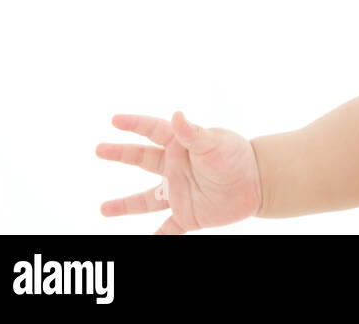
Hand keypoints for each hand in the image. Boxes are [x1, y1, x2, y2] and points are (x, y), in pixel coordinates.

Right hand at [96, 111, 261, 234]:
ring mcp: (179, 192)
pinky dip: (157, 238)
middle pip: (143, 159)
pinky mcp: (188, 214)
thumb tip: (176, 115)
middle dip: (121, 154)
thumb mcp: (214, 143)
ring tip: (103, 209)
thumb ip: (193, 133)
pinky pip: (167, 230)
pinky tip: (146, 244)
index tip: (115, 120)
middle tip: (99, 149)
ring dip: (125, 205)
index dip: (134, 124)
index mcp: (181, 146)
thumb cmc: (237, 157)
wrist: (259, 183)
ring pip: (146, 200)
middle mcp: (176, 168)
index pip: (153, 131)